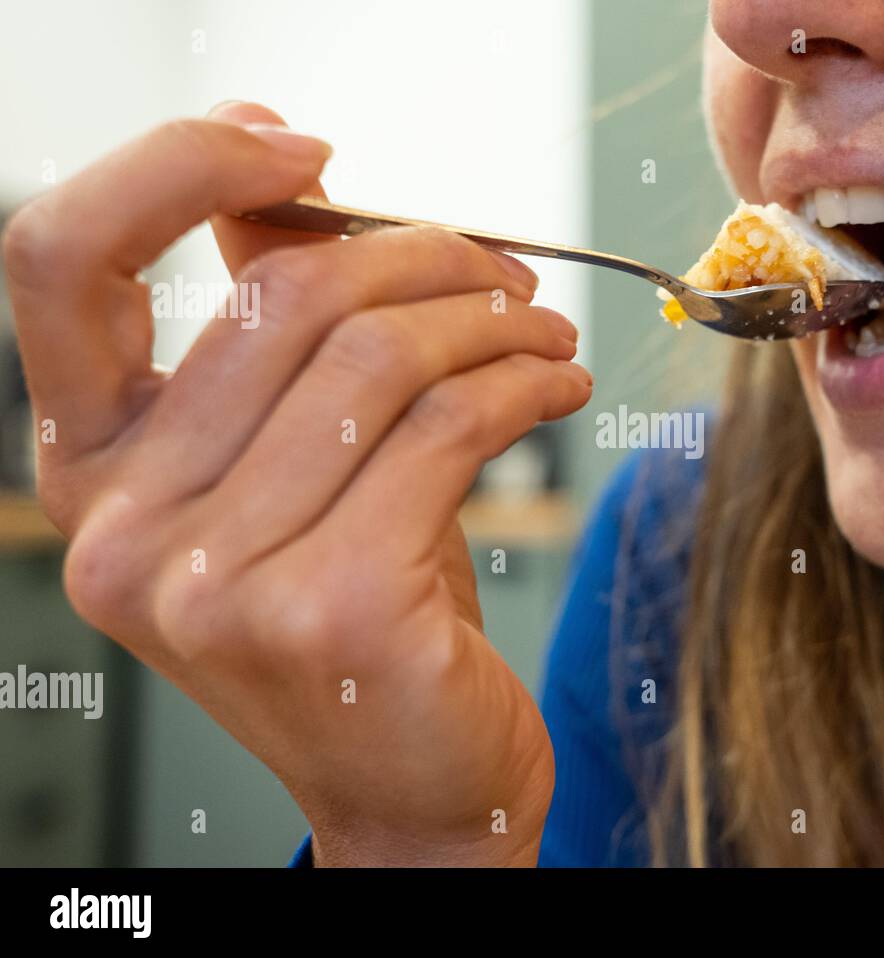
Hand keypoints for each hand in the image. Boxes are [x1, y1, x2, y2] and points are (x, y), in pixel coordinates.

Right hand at [2, 102, 591, 865]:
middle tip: (502, 272)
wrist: (411, 790)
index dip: (176, 169)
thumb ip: (269, 347)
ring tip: (543, 331)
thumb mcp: (293, 479)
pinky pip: (446, 430)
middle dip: (422, 257)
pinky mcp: (333, 608)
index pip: (62, 263)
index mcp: (92, 475)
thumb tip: (277, 194)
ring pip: (377, 359)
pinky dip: (522, 383)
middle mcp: (126, 530)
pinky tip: (556, 383)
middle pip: (280, 301)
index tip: (300, 149)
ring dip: (490, 321)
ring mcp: (218, 580)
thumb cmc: (361, 622)